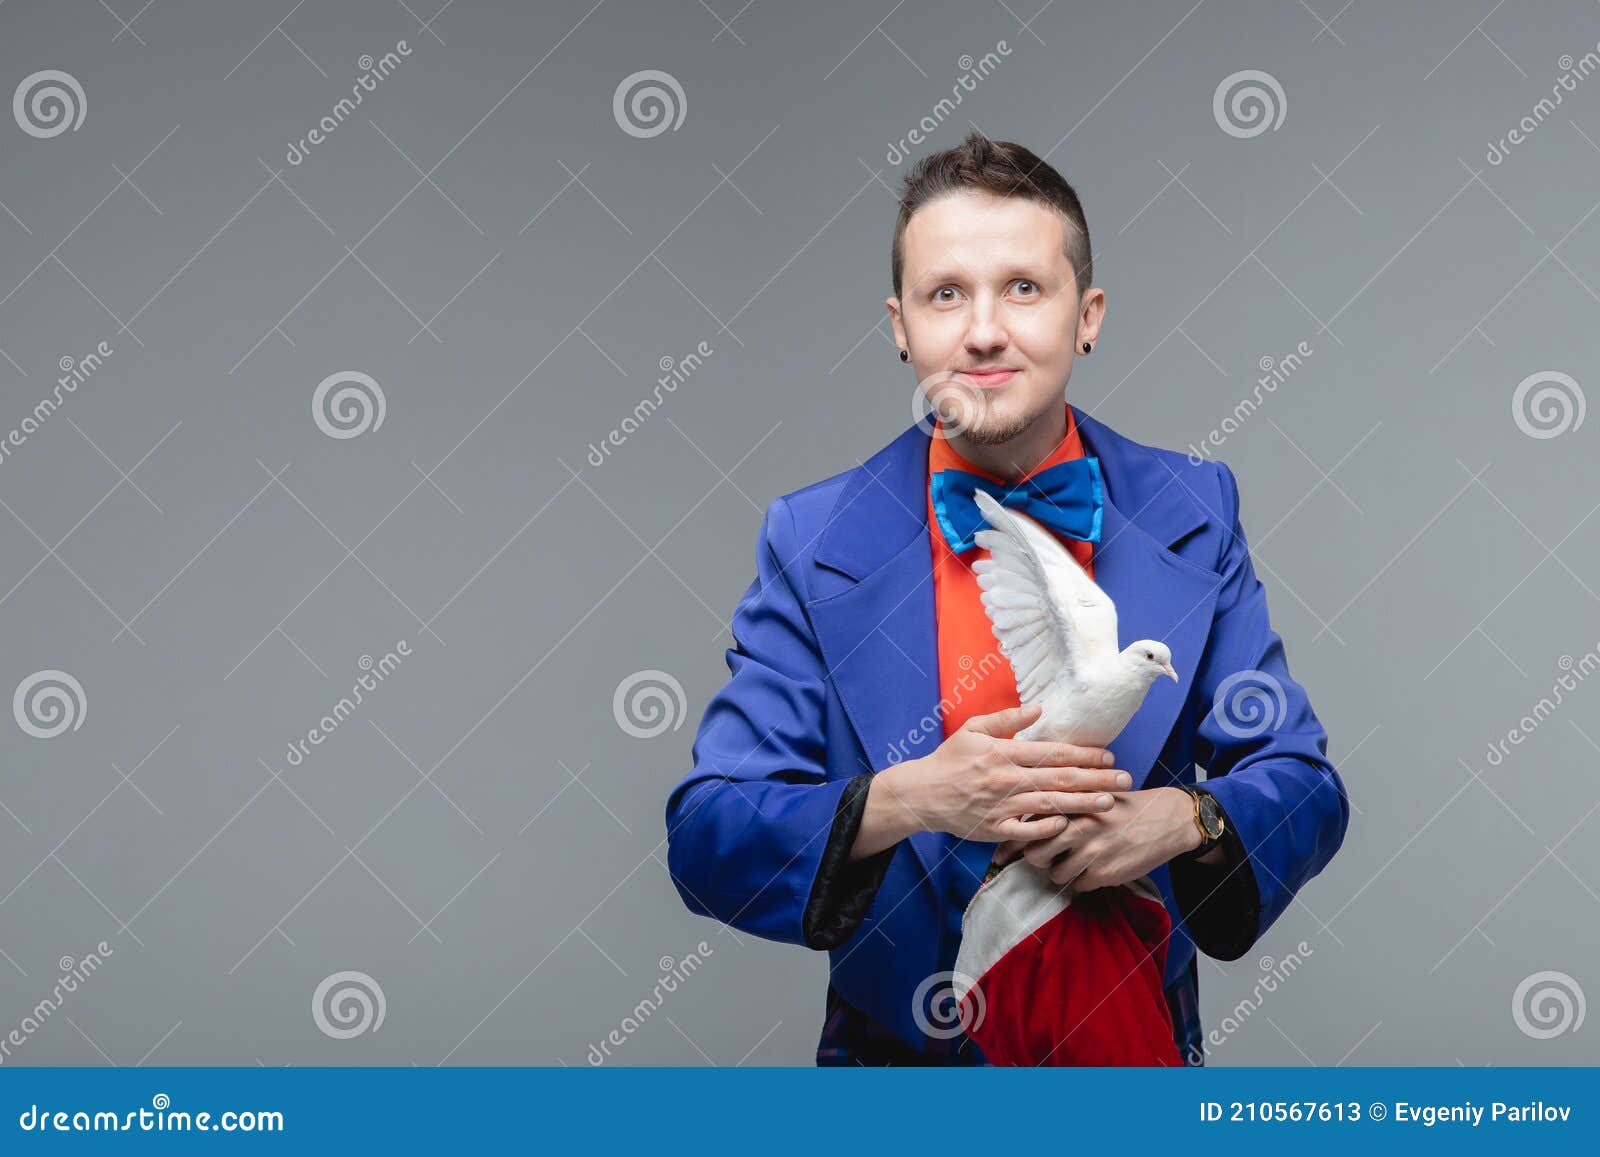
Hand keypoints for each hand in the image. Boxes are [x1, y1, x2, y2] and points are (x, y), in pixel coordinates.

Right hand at [865, 702, 1132, 848]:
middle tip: (1124, 779)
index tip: (1108, 755)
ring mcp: (1001, 806)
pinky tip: (1069, 823)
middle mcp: (1006, 779)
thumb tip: (1040, 709)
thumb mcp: (973, 729)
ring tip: (1110, 802)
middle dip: (1096, 779)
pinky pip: (1027, 830)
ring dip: (1083, 804)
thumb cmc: (949, 759)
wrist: (921, 794)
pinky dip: (1048, 827)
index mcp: (1003, 753)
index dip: (1083, 755)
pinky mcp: (995, 829)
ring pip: (1050, 805)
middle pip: (1059, 779)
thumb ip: (1007, 720)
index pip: (1052, 753)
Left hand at [994, 785, 1197, 891]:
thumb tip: (1023, 820)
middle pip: (1035, 855)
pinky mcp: (1105, 872)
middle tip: (1049, 857)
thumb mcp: (1089, 796)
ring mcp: (1091, 852)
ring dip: (1062, 872)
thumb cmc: (1122, 806)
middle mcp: (1077, 827)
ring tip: (1077, 862)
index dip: (1010, 844)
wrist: (1165, 819)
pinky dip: (1084, 881)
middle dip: (1038, 859)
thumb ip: (1059, 805)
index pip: (1028, 827)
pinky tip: (1096, 868)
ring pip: (1057, 875)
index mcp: (1069, 806)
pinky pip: (1080, 885)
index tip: (999, 856)